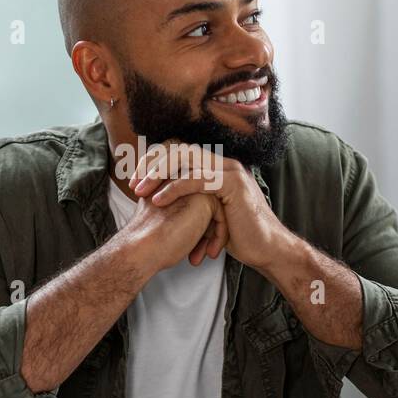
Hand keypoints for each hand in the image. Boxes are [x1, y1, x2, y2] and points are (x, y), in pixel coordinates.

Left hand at [129, 141, 291, 272]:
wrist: (265, 249)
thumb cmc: (238, 235)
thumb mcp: (208, 212)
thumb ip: (192, 199)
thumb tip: (161, 197)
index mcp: (217, 166)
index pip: (181, 149)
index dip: (156, 160)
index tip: (136, 178)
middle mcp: (224, 163)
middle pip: (180, 148)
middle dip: (152, 163)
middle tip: (133, 182)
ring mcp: (230, 170)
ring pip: (186, 158)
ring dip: (158, 173)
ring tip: (138, 190)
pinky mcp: (233, 184)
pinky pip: (197, 180)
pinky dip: (174, 188)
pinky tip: (158, 200)